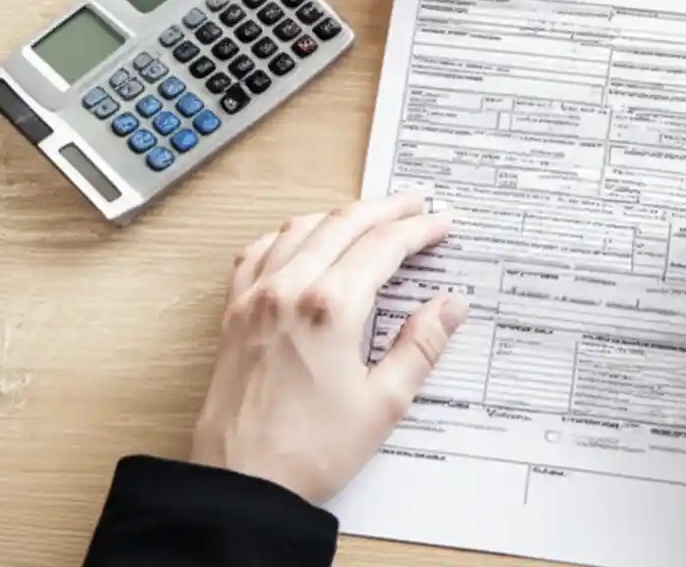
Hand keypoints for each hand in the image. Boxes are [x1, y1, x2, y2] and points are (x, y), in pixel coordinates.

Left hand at [190, 192, 468, 503]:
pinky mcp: (234, 314)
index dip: (418, 229)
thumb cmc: (310, 451)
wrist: (241, 483)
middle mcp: (290, 290)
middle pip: (344, 224)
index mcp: (332, 308)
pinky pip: (258, 252)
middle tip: (416, 202)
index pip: (384, 246)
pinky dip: (287, 234)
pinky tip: (301, 238)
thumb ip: (421, 346)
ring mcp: (256, 298)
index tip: (441, 223)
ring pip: (300, 228)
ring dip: (340, 214)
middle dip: (385, 208)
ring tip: (368, 215)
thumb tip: (451, 306)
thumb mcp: (384, 403)